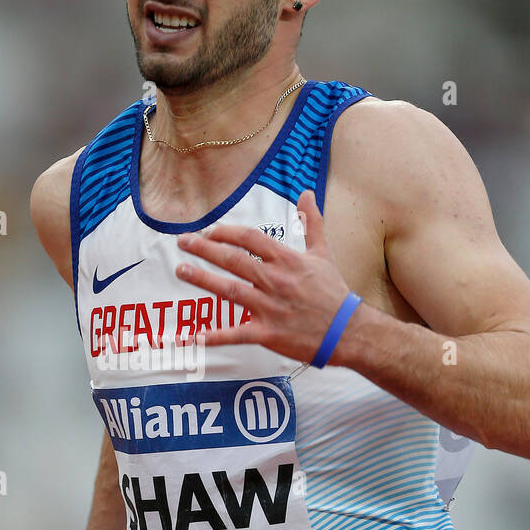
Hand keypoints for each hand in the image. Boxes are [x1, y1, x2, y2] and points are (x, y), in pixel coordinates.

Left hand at [174, 189, 358, 366]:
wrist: (348, 331)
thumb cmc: (334, 292)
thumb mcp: (324, 253)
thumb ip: (311, 222)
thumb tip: (306, 193)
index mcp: (286, 260)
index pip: (250, 239)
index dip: (226, 233)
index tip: (208, 231)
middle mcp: (275, 280)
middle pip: (233, 260)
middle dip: (204, 249)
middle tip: (182, 242)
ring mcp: (269, 307)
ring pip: (228, 290)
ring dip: (202, 279)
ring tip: (180, 271)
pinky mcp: (267, 333)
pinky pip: (235, 334)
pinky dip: (213, 336)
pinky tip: (191, 337)